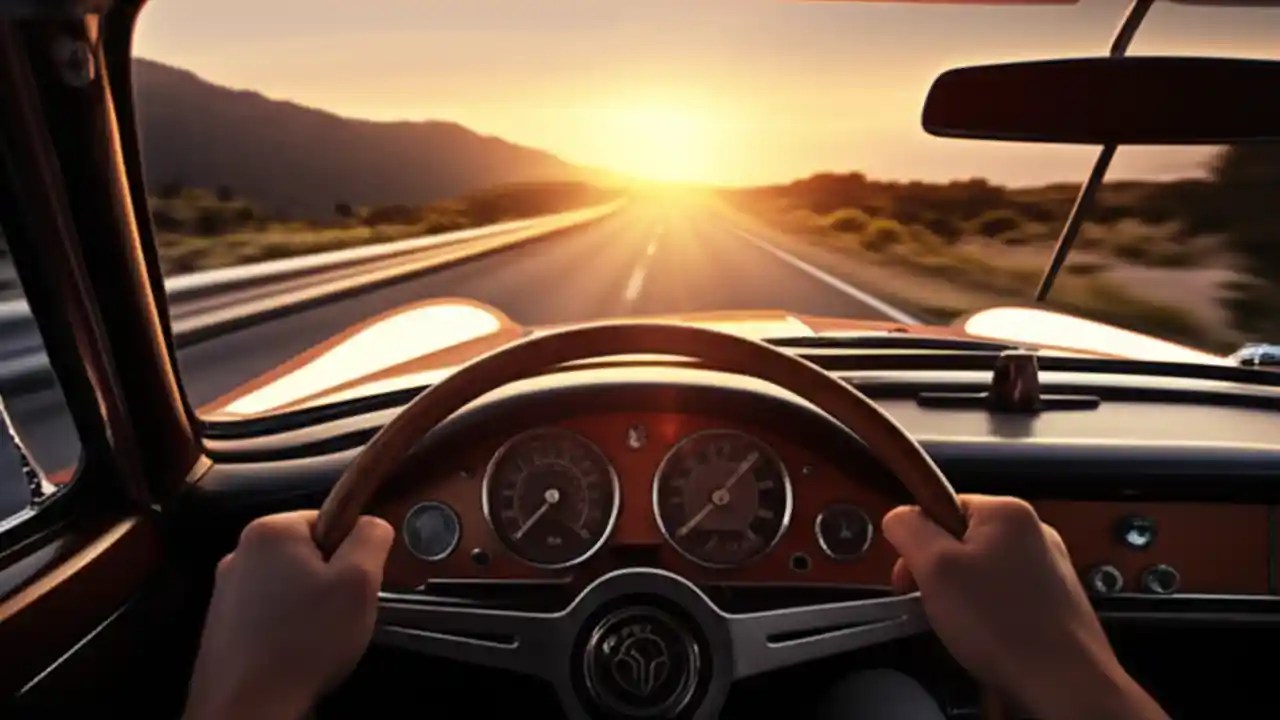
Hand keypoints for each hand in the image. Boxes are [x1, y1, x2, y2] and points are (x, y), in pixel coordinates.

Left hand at [184, 511, 392, 719]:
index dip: (351, 551)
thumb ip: (372, 538)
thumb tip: (373, 523)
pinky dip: (285, 626)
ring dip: (307, 605)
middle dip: (329, 579)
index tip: (354, 585)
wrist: (248, 708)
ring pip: (288, 584)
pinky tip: (294, 652)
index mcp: (270, 530)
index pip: (330, 519)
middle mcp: (239, 552)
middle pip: (307, 552)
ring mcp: (225, 589)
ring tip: (316, 638)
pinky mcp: (220, 623)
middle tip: (340, 613)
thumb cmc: (305, 642)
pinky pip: (268, 611)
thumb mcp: (359, 583)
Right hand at [882, 495, 1167, 719]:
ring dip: (962, 594)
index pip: (941, 506)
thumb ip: (908, 528)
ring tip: (964, 625)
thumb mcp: (935, 568)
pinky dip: (988, 612)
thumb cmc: (1003, 626)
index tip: (913, 577)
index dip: (919, 541)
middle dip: (939, 572)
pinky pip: (1004, 593)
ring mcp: (1049, 566)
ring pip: (982, 569)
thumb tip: (899, 517)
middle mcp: (1034, 531)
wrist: (1065, 685)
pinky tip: (988, 635)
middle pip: (961, 538)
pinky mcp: (1055, 598)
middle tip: (935, 605)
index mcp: (1007, 511)